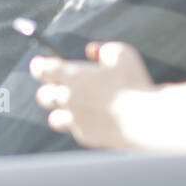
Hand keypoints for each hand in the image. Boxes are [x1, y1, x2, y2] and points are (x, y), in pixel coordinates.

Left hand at [30, 41, 155, 148]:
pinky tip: (94, 120)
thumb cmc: (134, 83)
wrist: (145, 120)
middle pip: (43, 96)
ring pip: (54, 118)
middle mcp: (67, 98)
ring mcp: (74, 120)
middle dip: (50, 90)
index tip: (42, 65)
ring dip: (62, 112)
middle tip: (63, 87)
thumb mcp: (122, 54)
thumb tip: (92, 51)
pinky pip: (75, 130)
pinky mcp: (85, 136)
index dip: (40, 66)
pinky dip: (81, 125)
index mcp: (72, 76)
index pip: (41, 69)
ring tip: (77, 107)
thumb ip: (104, 49)